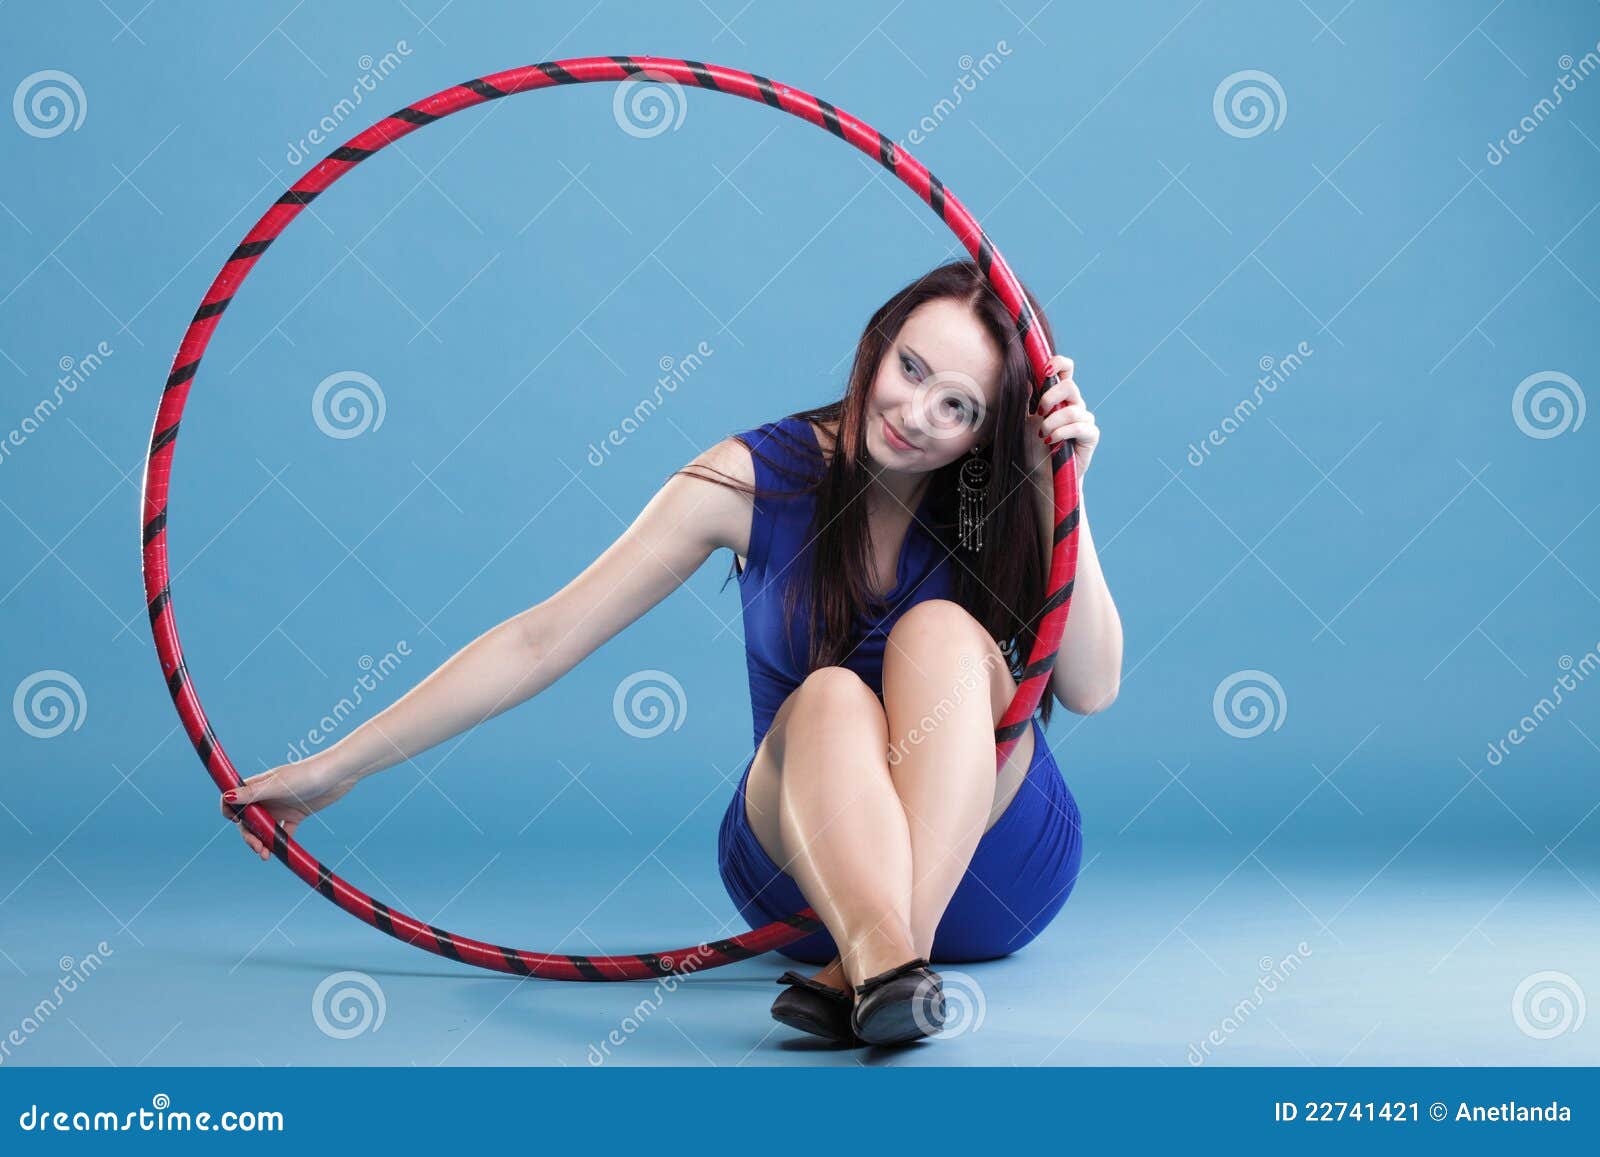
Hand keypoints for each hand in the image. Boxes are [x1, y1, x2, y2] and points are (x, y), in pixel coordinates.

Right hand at [220, 757, 361, 860]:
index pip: (234, 800)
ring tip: (267, 855)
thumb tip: (226, 797)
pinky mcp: (296, 815)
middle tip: (258, 849)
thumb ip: (253, 793)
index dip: (230, 811)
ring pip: (264, 828)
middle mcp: (266, 797)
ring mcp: (281, 806)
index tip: (237, 822)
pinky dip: (281, 842)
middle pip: (248, 820)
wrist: (339, 774)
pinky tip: (283, 851)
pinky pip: (284, 832)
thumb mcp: (278, 785)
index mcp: (258, 786)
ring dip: (263, 841)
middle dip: (249, 835)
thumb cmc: (308, 774)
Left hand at [1025, 354, 1098, 480]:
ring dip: (1052, 422)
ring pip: (1072, 409)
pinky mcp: (1091, 436)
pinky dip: (1062, 432)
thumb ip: (1026, 401)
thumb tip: (1027, 380)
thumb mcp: (1023, 422)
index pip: (1066, 370)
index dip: (1058, 363)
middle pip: (1070, 386)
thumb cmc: (1032, 449)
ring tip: (1043, 435)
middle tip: (1038, 412)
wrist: (1042, 477)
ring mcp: (1084, 420)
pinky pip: (1081, 426)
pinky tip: (1052, 441)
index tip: (1044, 371)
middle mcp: (1074, 405)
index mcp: (1059, 397)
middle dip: (1050, 397)